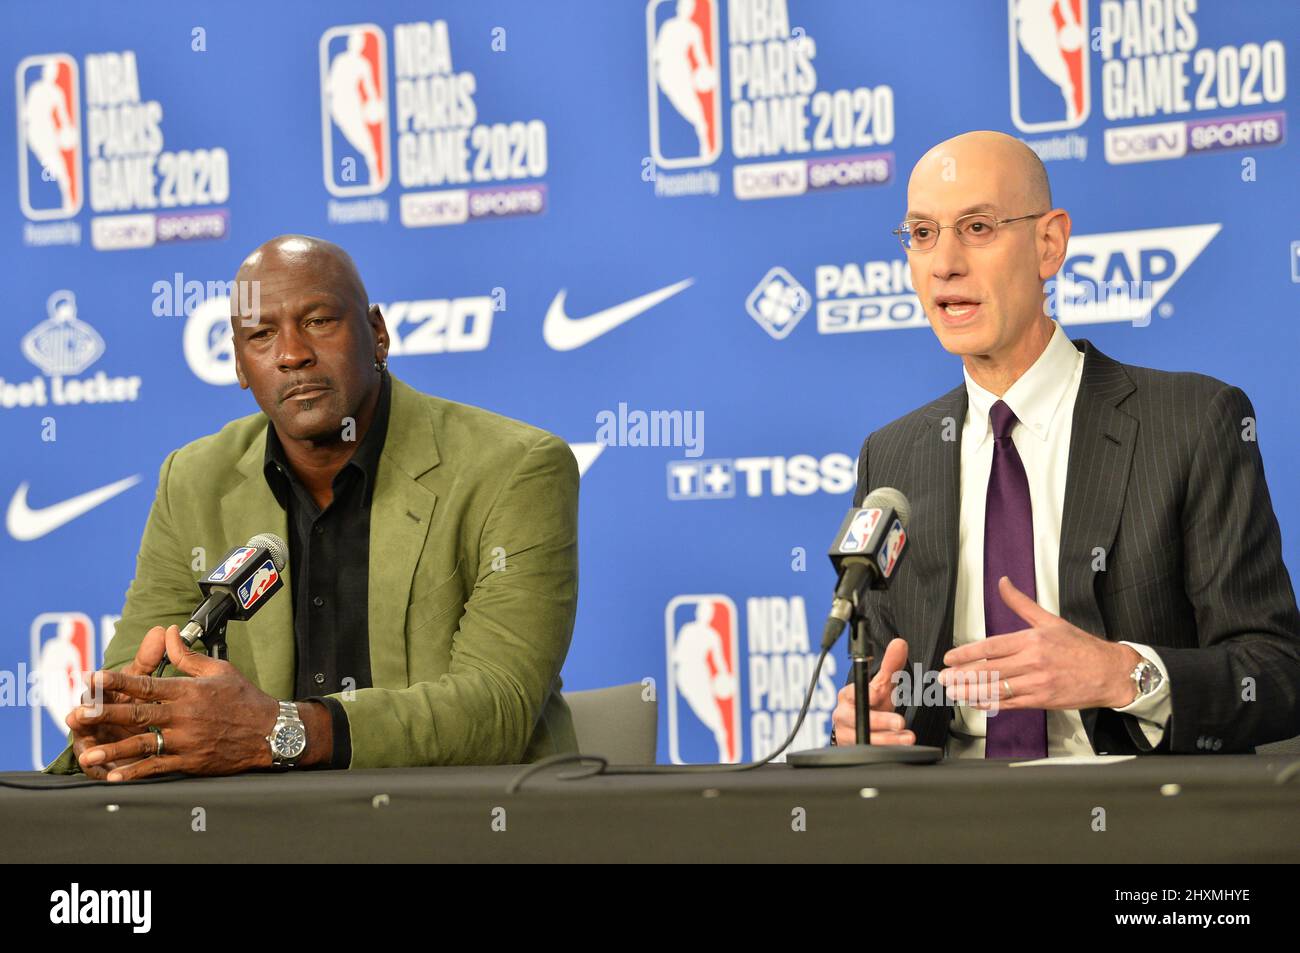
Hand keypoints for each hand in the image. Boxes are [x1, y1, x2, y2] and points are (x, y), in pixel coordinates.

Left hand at [74, 625, 280, 781]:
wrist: (271, 731)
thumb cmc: (244, 698)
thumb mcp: (218, 669)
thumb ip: (187, 654)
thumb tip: (168, 632)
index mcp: (188, 690)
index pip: (147, 683)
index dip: (117, 681)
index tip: (93, 678)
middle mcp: (184, 715)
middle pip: (137, 713)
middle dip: (104, 714)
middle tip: (77, 715)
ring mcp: (187, 740)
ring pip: (143, 744)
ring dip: (114, 749)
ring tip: (88, 753)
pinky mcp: (192, 761)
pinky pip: (159, 767)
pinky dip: (136, 772)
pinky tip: (116, 776)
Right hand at [832, 638, 915, 745]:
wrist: (861, 729)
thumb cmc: (871, 706)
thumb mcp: (881, 687)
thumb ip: (890, 666)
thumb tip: (900, 644)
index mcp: (847, 696)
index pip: (852, 693)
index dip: (865, 694)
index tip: (878, 694)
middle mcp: (843, 715)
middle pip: (856, 718)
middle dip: (879, 721)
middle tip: (899, 722)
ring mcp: (847, 735)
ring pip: (863, 739)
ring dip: (887, 740)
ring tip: (907, 738)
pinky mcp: (852, 751)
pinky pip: (866, 752)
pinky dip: (886, 751)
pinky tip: (900, 749)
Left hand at [938, 576, 1140, 711]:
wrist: (1110, 672)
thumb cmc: (1080, 646)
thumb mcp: (1050, 619)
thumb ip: (1021, 603)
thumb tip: (1003, 582)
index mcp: (1032, 640)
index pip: (991, 647)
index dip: (967, 653)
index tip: (949, 658)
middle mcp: (1032, 662)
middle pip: (990, 670)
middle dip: (963, 675)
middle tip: (943, 678)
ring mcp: (1037, 684)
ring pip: (997, 688)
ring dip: (972, 691)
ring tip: (952, 691)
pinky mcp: (1043, 701)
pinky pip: (1011, 704)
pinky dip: (991, 704)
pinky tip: (976, 702)